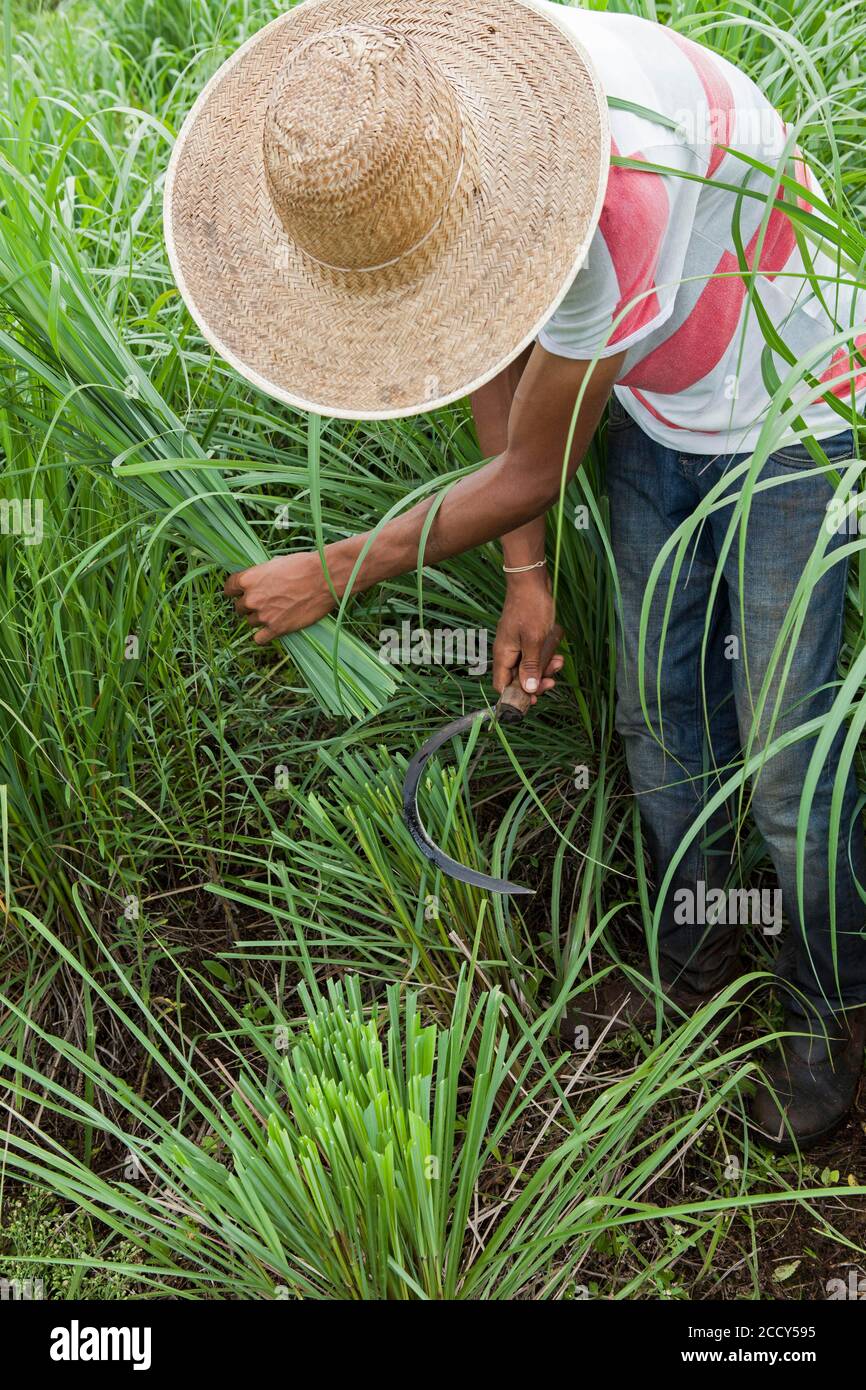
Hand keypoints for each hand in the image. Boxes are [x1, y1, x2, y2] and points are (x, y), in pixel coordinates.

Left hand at [224, 551, 337, 643]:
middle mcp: (252, 598)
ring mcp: (263, 615)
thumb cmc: (303, 566)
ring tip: (275, 612)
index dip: (235, 591)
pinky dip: (264, 635)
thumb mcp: (275, 563)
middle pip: (239, 608)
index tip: (240, 593)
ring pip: (250, 622)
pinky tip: (272, 629)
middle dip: (249, 606)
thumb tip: (257, 581)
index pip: (229, 588)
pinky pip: (259, 639)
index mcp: (249, 579)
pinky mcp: (276, 629)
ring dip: (259, 619)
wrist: (324, 578)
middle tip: (265, 602)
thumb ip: (260, 575)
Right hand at [492, 572, 563, 701]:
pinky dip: (546, 655)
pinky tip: (556, 650)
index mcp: (504, 654)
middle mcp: (508, 652)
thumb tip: (528, 690)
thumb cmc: (531, 608)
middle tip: (552, 680)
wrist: (531, 581)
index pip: (502, 685)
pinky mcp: (526, 638)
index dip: (517, 695)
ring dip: (545, 667)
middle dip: (537, 680)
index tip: (534, 699)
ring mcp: (517, 644)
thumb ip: (530, 666)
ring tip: (559, 661)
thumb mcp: (533, 640)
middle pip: (518, 679)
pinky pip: (536, 654)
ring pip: (530, 666)